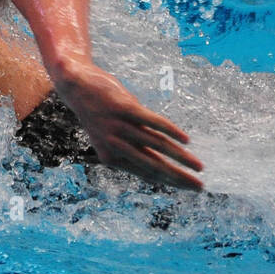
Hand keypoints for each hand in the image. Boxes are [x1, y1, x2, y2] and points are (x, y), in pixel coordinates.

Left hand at [51, 60, 203, 189]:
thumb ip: (133, 149)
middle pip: (154, 166)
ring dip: (181, 157)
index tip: (189, 187)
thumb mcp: (112, 136)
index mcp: (111, 157)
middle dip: (179, 178)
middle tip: (200, 187)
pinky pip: (153, 122)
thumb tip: (159, 162)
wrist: (74, 86)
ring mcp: (120, 127)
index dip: (169, 182)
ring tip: (199, 166)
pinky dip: (171, 131)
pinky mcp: (125, 109)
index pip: (146, 174)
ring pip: (157, 146)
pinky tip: (186, 140)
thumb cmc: (98, 114)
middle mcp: (115, 145)